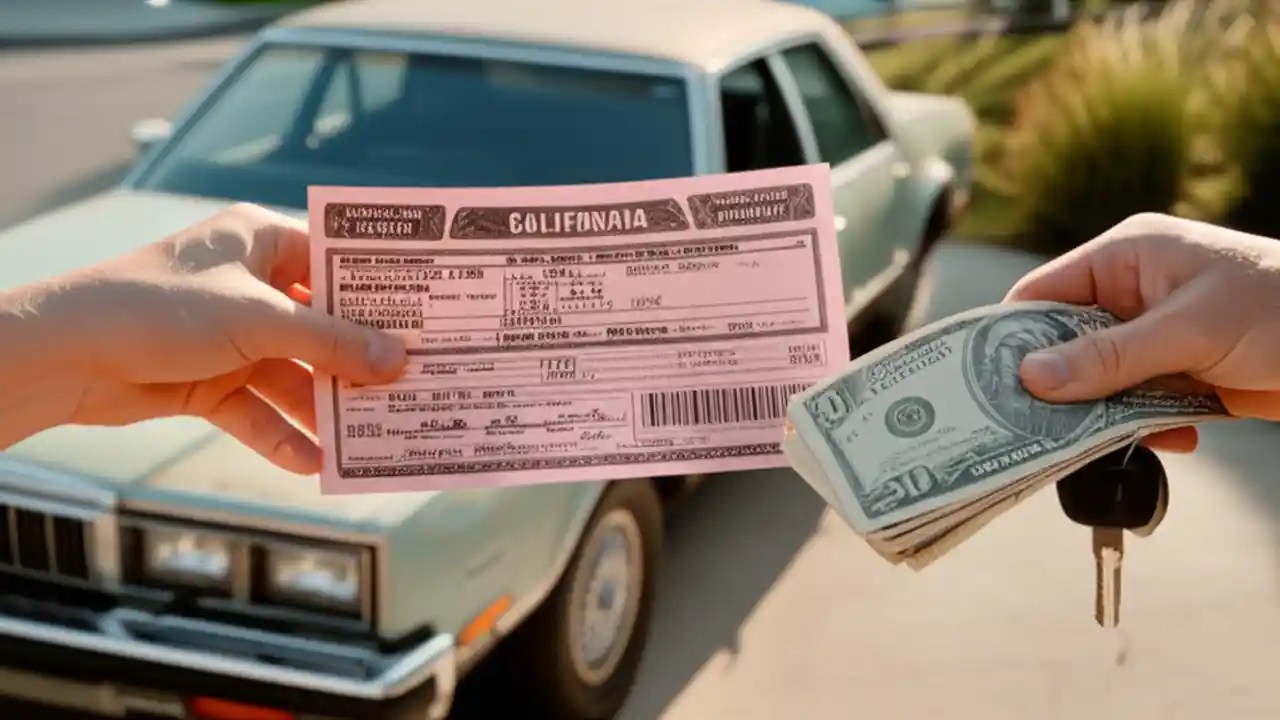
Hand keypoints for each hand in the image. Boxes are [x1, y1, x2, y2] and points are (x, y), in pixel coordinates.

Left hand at [1, 203, 405, 473]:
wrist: (64, 354)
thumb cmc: (158, 308)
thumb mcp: (256, 319)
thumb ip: (330, 342)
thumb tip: (398, 360)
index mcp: (262, 241)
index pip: (336, 263)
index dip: (380, 294)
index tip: (426, 322)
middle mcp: (250, 285)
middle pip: (321, 326)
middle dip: (359, 362)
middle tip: (410, 387)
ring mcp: (230, 336)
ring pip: (294, 375)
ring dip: (323, 408)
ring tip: (370, 436)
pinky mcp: (210, 380)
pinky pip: (258, 410)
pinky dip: (281, 435)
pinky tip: (312, 462)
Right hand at [1005, 212, 1279, 451]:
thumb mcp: (1188, 332)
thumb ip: (1108, 358)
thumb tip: (1028, 377)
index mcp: (1127, 256)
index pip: (1043, 293)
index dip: (1010, 336)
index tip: (982, 384)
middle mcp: (1134, 291)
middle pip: (1065, 343)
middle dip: (1059, 386)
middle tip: (1034, 428)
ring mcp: (1158, 334)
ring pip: (1100, 381)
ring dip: (1109, 413)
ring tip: (1116, 439)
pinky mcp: (1183, 371)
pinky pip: (1138, 402)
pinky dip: (1150, 425)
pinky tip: (1180, 436)